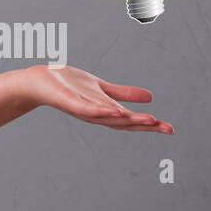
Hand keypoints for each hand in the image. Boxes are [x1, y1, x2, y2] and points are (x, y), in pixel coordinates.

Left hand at [25, 64, 173, 133]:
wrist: (40, 82)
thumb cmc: (69, 86)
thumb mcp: (102, 89)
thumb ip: (123, 94)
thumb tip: (151, 97)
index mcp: (105, 112)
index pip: (130, 121)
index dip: (150, 126)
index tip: (171, 129)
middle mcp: (96, 115)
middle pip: (124, 123)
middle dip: (146, 126)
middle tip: (167, 128)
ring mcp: (83, 110)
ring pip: (109, 118)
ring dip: (129, 120)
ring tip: (150, 120)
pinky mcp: (70, 103)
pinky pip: (88, 109)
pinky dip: (102, 111)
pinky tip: (116, 111)